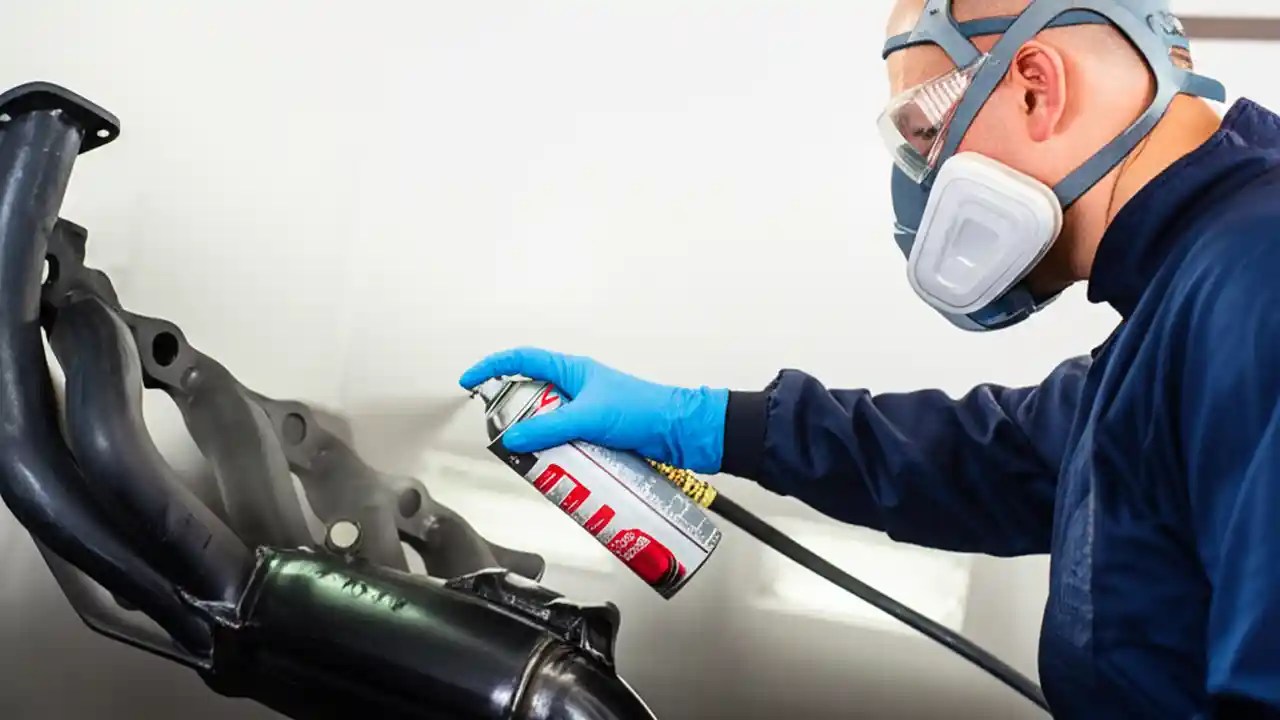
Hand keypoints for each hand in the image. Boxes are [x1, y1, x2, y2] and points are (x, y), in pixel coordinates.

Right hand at [459, 347, 727, 472]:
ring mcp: (588, 411)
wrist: (681, 431)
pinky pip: (568, 444)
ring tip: (538, 463)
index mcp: (571, 370)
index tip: (469, 382)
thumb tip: (514, 437)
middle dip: (518, 420)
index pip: (522, 360)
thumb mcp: (589, 416)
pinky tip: (561, 473)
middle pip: (532, 399)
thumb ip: (550, 427)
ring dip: (542, 445)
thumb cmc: (643, 410)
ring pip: (549, 426)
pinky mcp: (599, 434)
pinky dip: (561, 456)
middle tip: (509, 442)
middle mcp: (576, 388)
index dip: (492, 367)